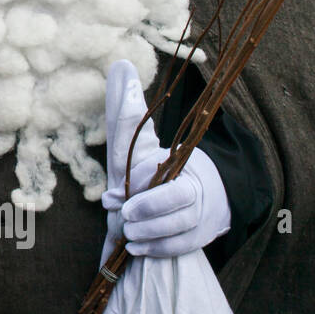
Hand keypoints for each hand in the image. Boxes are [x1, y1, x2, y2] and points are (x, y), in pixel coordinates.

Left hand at [102, 60, 229, 262]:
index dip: (142, 180)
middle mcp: (193, 186)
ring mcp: (198, 213)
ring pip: (180, 226)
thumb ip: (127, 110)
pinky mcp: (196, 237)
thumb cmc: (153, 166)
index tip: (116, 192)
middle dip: (149, 208)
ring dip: (151, 232)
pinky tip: (137, 248)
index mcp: (181, 160)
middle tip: (123, 214)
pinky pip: (180, 246)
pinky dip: (158, 248)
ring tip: (128, 232)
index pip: (164, 169)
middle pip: (178, 200)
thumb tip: (121, 64)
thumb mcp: (137, 138)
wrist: (194, 198)